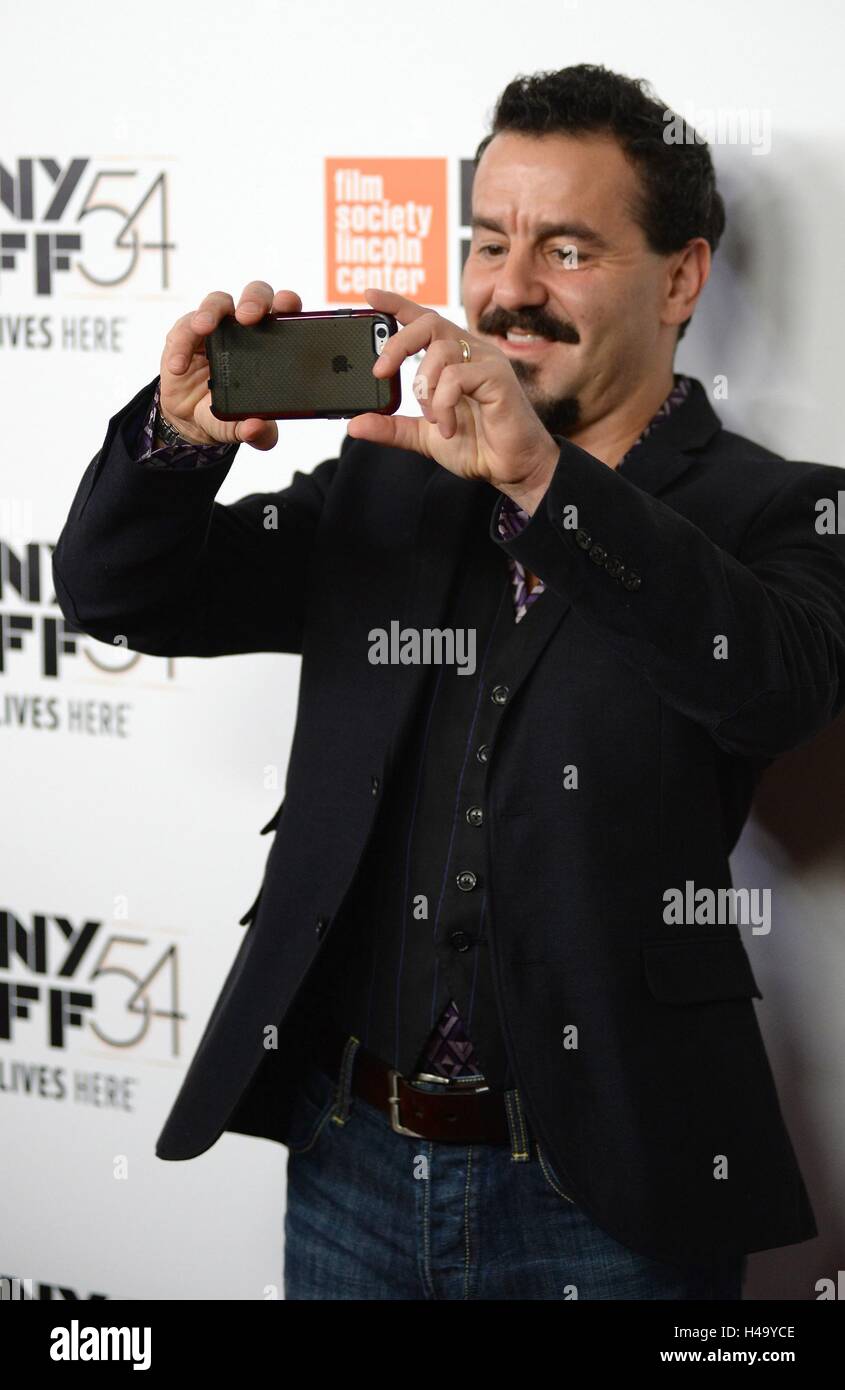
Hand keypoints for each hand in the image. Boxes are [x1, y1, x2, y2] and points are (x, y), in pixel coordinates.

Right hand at [159, 282, 302, 449]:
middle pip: (255, 295)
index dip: (288, 302)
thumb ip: (258, 432)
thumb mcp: (244, 427)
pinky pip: (184, 330)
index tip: (288, 306)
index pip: (286, 312)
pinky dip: (181, 345)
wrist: (191, 419)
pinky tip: (179, 365)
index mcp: (272, 341)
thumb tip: (258, 430)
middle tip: (248, 317)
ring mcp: (216, 328)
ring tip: (205, 329)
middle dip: (254, 300)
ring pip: (218, 302)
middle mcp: (246, 328)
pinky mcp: (187, 334)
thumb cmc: (227, 411)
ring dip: (212, 311)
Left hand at [346, 287, 560, 510]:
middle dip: (398, 343)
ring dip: (426, 390)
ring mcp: (486, 361)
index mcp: (453, 358)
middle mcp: (470, 351)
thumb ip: (392, 427)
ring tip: (436, 419)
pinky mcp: (497, 377)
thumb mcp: (424, 436)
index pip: (423, 319)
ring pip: (440, 352)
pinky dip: (444, 404)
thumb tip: (355, 425)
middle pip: (429, 322)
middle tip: (380, 371)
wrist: (511, 469)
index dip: (396, 304)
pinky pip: (456, 377)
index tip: (368, 295)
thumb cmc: (478, 446)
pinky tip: (449, 427)